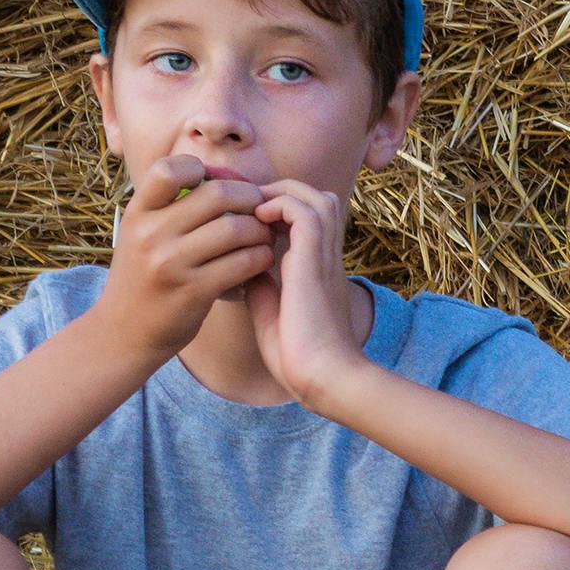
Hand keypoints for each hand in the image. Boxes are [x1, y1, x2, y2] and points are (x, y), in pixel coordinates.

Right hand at [97, 156, 277, 360]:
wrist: (123, 333)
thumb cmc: (143, 277)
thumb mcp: (141, 234)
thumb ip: (170, 206)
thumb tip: (223, 175)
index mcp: (138, 213)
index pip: (170, 169)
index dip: (202, 168)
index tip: (219, 184)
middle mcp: (151, 234)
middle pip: (218, 194)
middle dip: (249, 197)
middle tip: (260, 209)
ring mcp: (171, 263)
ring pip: (236, 228)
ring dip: (261, 230)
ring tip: (264, 236)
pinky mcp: (194, 291)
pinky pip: (243, 262)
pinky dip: (261, 257)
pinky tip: (261, 260)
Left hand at [242, 178, 359, 403]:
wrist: (323, 376)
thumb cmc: (298, 356)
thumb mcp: (270, 312)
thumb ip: (261, 285)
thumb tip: (242, 265)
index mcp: (318, 269)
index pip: (310, 219)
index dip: (280, 209)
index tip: (247, 218)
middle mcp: (326, 257)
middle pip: (318, 198)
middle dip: (282, 193)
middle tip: (248, 207)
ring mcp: (324, 257)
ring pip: (315, 197)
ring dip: (282, 194)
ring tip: (254, 208)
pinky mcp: (316, 261)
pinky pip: (304, 212)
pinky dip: (280, 205)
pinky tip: (257, 220)